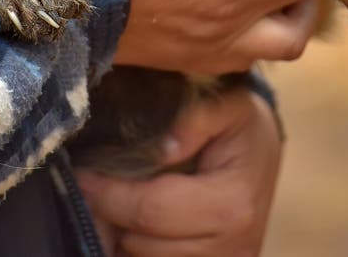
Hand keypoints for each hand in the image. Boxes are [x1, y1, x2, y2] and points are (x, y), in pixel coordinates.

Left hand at [76, 87, 281, 256]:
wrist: (266, 153)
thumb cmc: (241, 126)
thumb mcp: (228, 105)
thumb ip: (197, 119)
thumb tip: (164, 148)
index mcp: (231, 205)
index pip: (153, 209)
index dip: (110, 195)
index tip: (82, 175)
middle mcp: (232, 246)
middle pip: (144, 242)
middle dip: (109, 215)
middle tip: (87, 186)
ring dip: (122, 235)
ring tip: (108, 199)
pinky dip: (138, 246)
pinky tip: (128, 220)